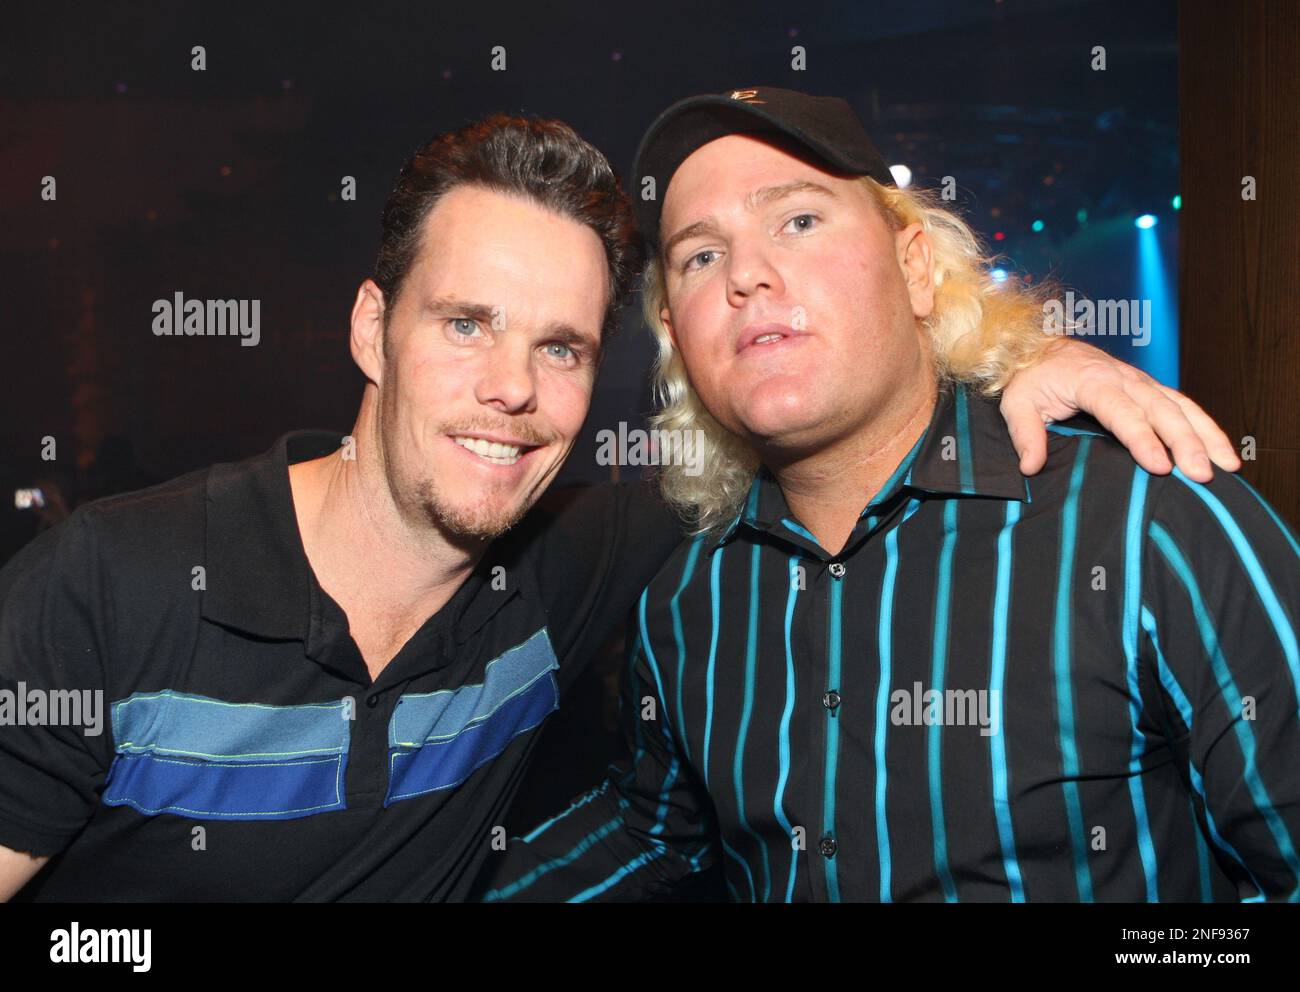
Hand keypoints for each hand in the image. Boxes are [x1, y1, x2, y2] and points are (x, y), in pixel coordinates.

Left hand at [999, 338, 1240, 481]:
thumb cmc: (1030, 377)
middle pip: (1162, 410)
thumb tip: (1031, 466)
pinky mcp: (1150, 388)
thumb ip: (1025, 433)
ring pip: (1182, 407)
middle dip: (1185, 443)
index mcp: (1092, 380)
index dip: (1142, 439)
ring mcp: (1141, 382)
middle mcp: (1124, 378)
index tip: (1159, 466)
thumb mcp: (1016, 402)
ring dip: (1206, 436)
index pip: (1122, 412)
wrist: (1041, 346)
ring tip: (1227, 466)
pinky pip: (1184, 406)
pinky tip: (1223, 452)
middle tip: (1200, 475)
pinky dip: (1207, 427)